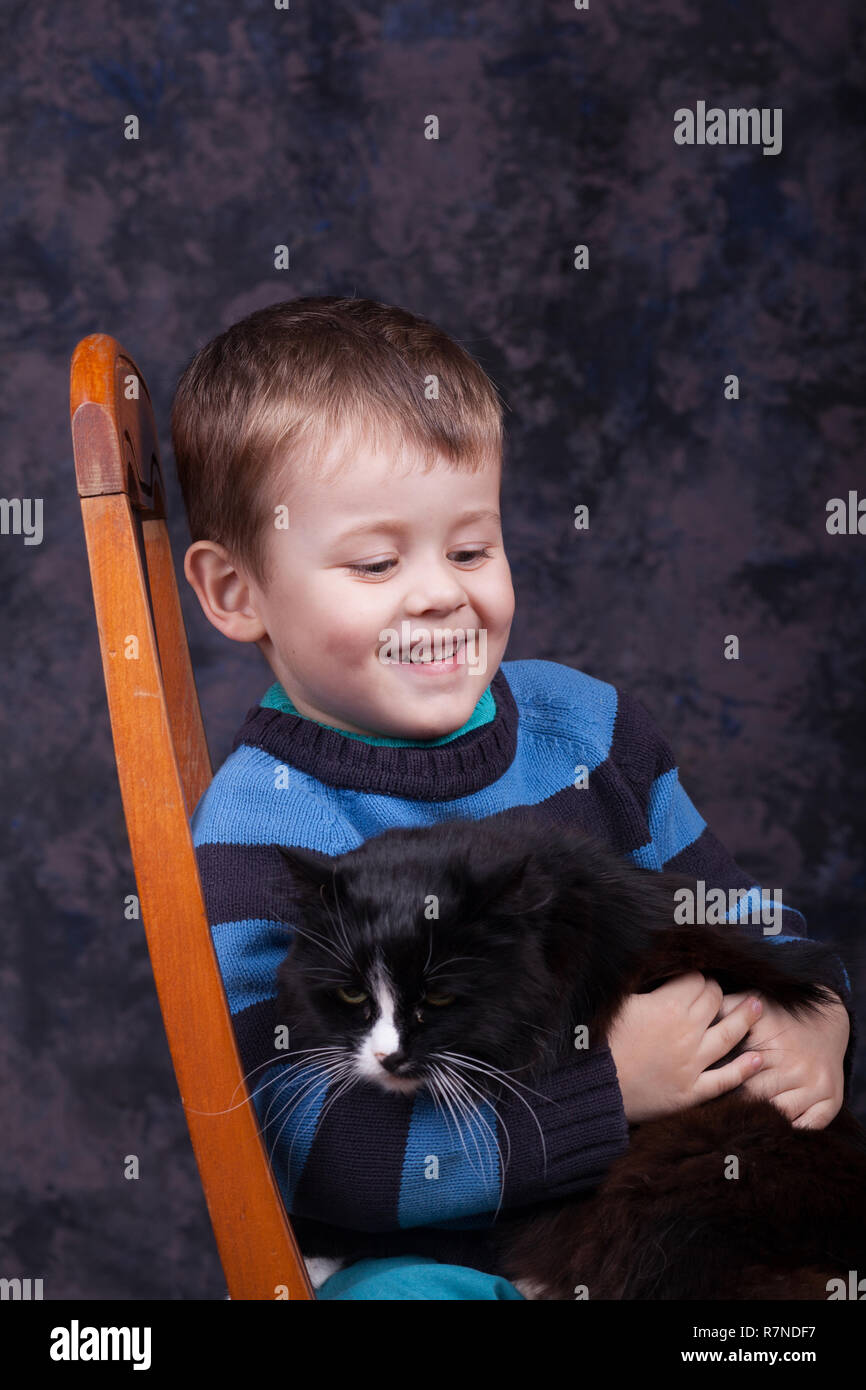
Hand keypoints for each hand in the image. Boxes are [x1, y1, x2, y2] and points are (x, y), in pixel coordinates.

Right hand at [608, 972, 765, 1123]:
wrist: (592, 1086)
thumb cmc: (599, 1040)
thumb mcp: (618, 1002)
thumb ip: (643, 985)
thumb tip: (655, 963)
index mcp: (667, 1006)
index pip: (697, 981)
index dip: (697, 977)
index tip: (693, 979)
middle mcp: (686, 1032)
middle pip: (714, 1001)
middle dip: (717, 993)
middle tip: (717, 992)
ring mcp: (692, 1064)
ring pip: (729, 1035)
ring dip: (746, 1018)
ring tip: (758, 1006)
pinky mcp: (691, 1092)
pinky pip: (725, 1079)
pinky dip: (745, 1069)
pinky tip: (758, 1058)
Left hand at [714, 988, 849, 1128]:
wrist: (828, 1019)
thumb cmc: (781, 1014)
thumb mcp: (754, 1002)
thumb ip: (726, 1008)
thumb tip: (700, 1015)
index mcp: (770, 1046)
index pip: (737, 1076)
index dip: (720, 1086)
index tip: (704, 1094)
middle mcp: (795, 1066)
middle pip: (757, 1097)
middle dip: (736, 1107)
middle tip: (715, 1119)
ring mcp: (815, 1085)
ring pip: (780, 1114)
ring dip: (760, 1120)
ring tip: (740, 1125)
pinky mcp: (832, 1100)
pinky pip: (810, 1125)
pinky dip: (791, 1129)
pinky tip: (774, 1130)